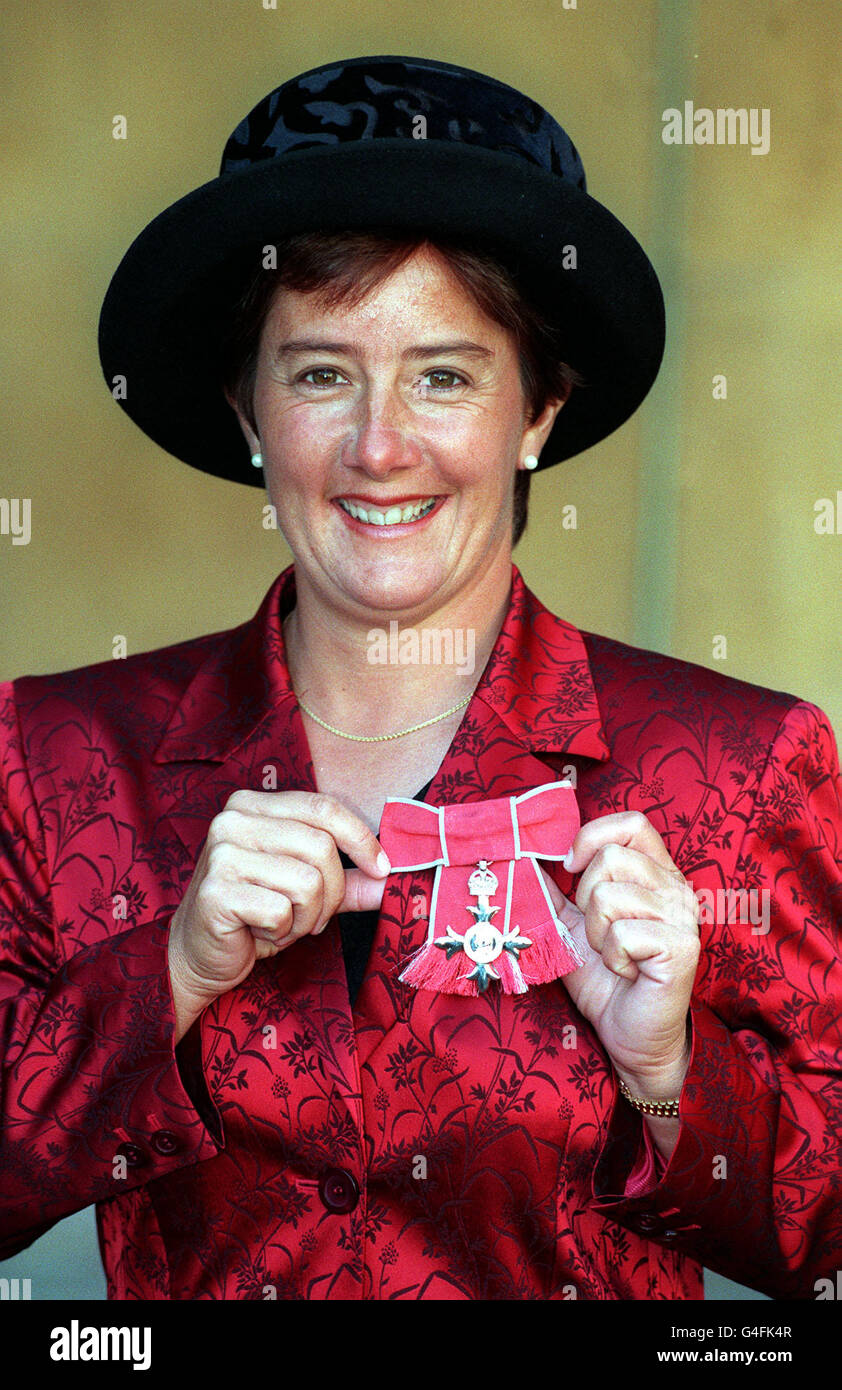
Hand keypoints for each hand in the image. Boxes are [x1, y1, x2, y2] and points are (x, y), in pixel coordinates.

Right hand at [168, 789, 389, 1040]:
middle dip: (331, 894)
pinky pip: (282, 911)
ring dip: (306, 917)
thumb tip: (393, 876)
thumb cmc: (254, 916)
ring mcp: (221, 852)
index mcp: (255, 805)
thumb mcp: (306, 891)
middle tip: (312, 918)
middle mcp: (234, 819)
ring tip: (282, 925)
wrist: (198, 955)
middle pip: (322, 848)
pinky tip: (259, 933)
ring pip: (308, 881)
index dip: (361, 839)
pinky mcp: (216, 890)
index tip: (383, 868)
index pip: (324, 807)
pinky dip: (282, 932)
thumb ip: (349, 881)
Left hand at [542, 811, 699, 1099]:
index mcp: (655, 874)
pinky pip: (623, 933)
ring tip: (615, 956)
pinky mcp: (682, 947)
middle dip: (587, 900)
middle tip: (601, 935)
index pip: (632, 823)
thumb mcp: (572, 926)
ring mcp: (683, 916)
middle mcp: (676, 888)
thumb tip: (522, 859)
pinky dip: (613, 957)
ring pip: (610, 896)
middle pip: (612, 858)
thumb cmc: (606, 981)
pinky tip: (628, 972)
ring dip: (597, 934)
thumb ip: (555, 891)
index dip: (593, 837)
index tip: (571, 868)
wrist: (630, 1036)